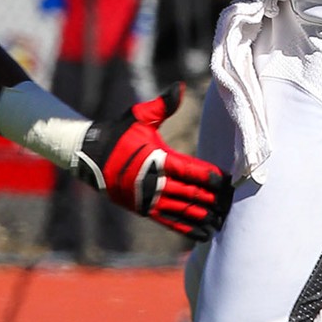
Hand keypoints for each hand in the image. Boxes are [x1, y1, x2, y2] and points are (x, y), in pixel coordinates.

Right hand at [75, 85, 232, 240]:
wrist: (89, 156)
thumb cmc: (119, 134)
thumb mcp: (139, 116)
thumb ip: (162, 105)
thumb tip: (179, 87)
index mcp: (158, 158)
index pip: (191, 169)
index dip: (210, 177)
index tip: (227, 182)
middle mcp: (154, 181)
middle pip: (191, 193)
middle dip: (213, 199)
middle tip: (232, 204)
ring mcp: (148, 198)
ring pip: (183, 211)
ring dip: (204, 217)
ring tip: (222, 222)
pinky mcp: (143, 210)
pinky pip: (170, 222)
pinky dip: (187, 229)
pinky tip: (203, 234)